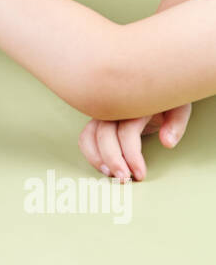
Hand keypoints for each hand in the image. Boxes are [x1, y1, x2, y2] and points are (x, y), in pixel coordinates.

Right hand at [77, 105, 192, 181]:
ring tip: (110, 174)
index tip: (140, 174)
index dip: (132, 155)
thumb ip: (176, 123)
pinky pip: (86, 136)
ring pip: (90, 135)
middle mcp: (115, 107)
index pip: (127, 131)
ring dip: (97, 158)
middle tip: (124, 179)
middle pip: (104, 134)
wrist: (154, 85)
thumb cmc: (165, 99)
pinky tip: (103, 166)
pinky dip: (90, 152)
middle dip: (113, 160)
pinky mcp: (98, 119)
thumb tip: (167, 142)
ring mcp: (104, 113)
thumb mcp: (178, 107)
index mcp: (135, 103)